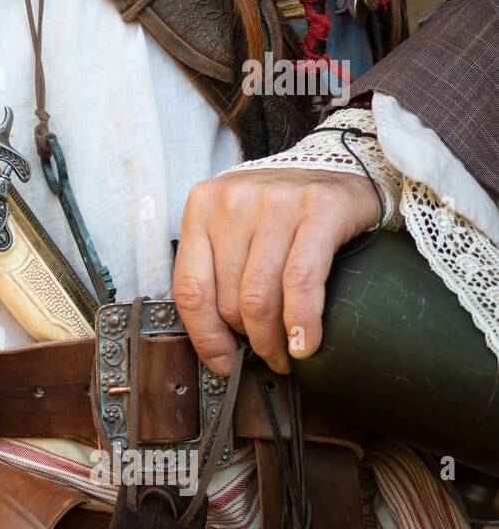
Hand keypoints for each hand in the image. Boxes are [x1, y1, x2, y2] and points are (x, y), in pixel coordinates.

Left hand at [172, 168, 381, 375]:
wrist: (339, 167)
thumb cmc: (280, 210)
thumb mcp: (234, 228)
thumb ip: (218, 269)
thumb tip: (216, 341)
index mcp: (201, 207)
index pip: (190, 288)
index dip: (204, 337)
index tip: (221, 361)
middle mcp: (233, 201)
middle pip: (229, 300)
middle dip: (248, 340)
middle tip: (266, 355)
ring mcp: (275, 203)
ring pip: (261, 298)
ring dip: (274, 340)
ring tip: (286, 354)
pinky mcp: (318, 209)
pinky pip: (301, 282)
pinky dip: (302, 323)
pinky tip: (306, 344)